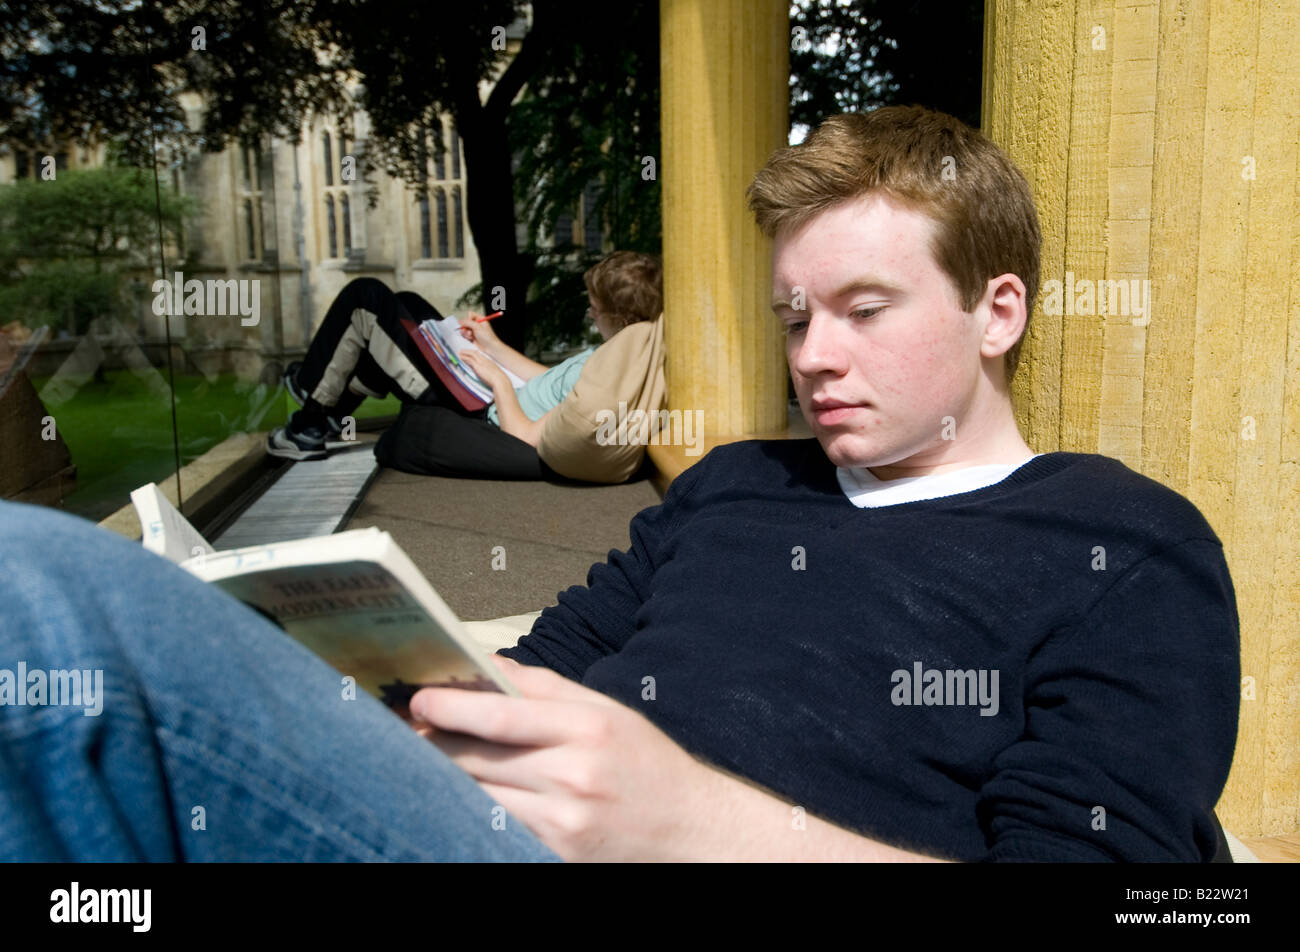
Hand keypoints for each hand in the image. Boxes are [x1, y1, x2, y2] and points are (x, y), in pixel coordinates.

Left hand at [408, 656, 722, 860]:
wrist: (688, 829)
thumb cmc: (647, 764)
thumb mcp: (607, 712)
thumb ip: (544, 686)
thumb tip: (489, 666)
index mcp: (588, 729)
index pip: (501, 714)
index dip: (451, 706)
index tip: (419, 697)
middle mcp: (574, 776)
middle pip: (479, 757)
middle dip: (435, 741)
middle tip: (406, 727)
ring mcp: (563, 822)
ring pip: (479, 794)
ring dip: (445, 776)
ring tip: (426, 757)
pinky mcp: (556, 854)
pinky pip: (497, 828)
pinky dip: (471, 810)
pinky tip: (456, 796)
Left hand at [458, 348, 509, 392]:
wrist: (500, 380)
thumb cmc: (499, 379)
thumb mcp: (494, 374)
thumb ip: (489, 372)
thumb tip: (484, 373)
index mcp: (489, 362)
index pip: (480, 355)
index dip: (475, 354)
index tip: (471, 353)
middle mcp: (485, 360)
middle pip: (475, 353)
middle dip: (469, 351)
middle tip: (463, 351)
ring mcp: (481, 362)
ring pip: (471, 354)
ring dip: (465, 353)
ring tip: (460, 353)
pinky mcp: (477, 366)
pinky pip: (469, 360)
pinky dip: (464, 358)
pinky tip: (461, 357)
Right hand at [459, 311, 501, 351]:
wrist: (489, 347)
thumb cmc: (487, 337)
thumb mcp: (477, 327)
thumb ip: (468, 322)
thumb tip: (460, 321)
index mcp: (480, 319)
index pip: (470, 314)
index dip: (468, 318)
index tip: (469, 323)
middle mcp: (476, 324)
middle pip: (466, 321)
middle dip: (466, 327)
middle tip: (470, 332)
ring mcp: (473, 330)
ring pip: (464, 328)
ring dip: (466, 332)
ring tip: (471, 336)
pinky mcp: (471, 336)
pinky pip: (464, 334)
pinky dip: (466, 336)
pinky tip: (471, 339)